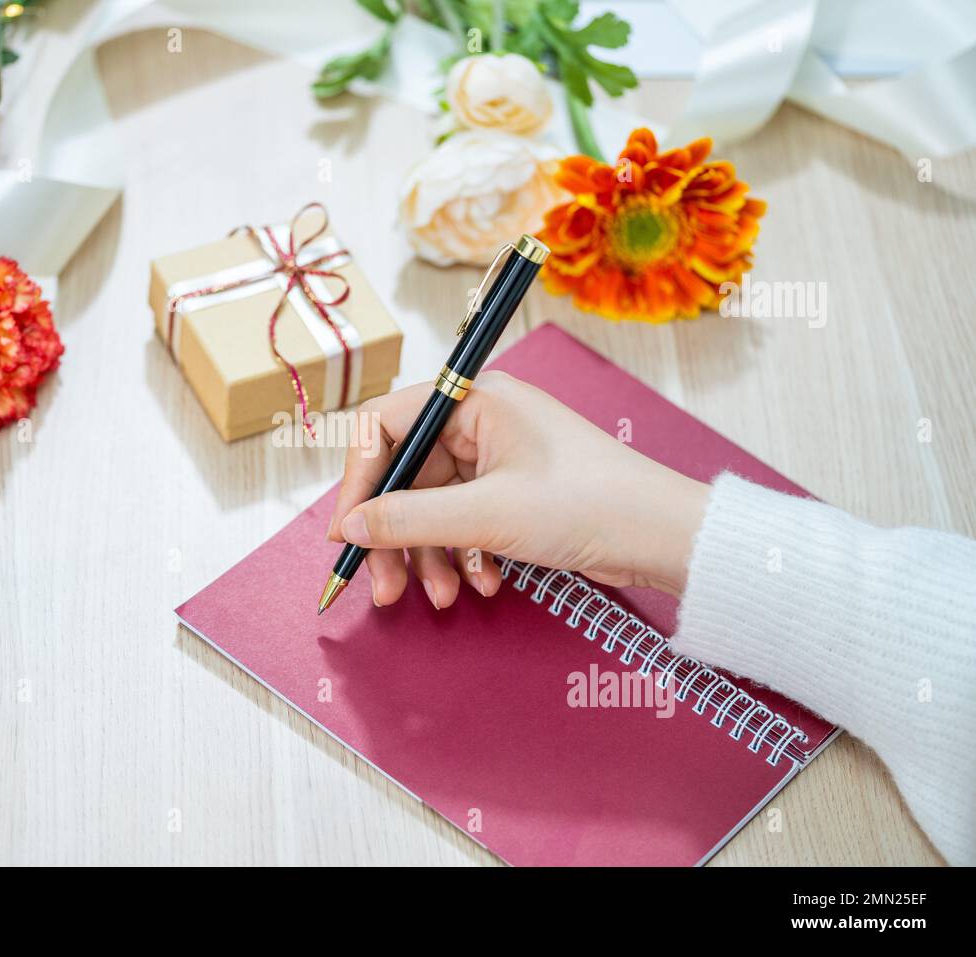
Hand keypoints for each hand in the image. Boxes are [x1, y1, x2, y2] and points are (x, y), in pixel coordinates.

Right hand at [326, 371, 709, 608]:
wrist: (665, 537)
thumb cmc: (588, 505)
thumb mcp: (487, 516)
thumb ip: (408, 519)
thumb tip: (350, 528)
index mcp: (474, 400)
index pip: (385, 427)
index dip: (357, 482)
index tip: (345, 533)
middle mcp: (481, 421)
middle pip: (406, 476)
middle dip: (395, 536)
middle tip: (385, 588)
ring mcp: (498, 458)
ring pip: (433, 507)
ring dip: (431, 556)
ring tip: (443, 599)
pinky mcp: (514, 493)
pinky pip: (463, 522)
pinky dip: (464, 556)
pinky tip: (482, 584)